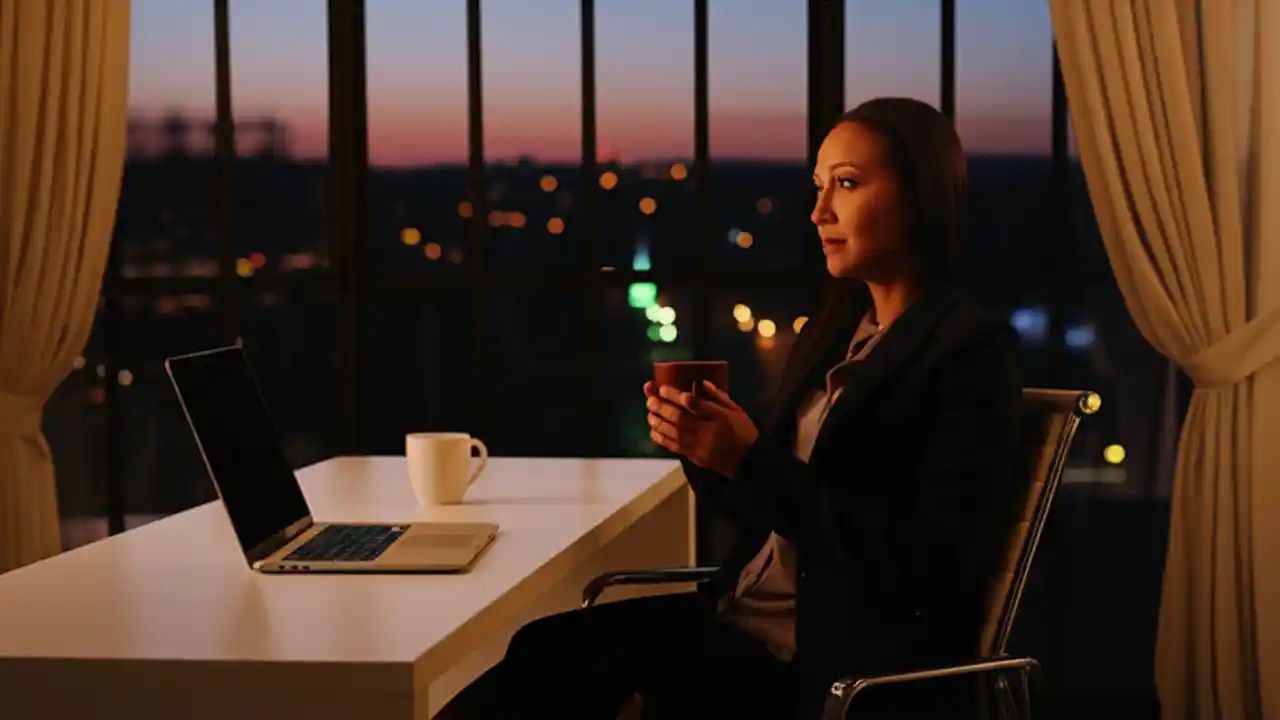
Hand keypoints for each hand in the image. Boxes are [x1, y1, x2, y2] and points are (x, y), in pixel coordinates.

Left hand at [644, 380, 759, 477]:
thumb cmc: (742, 431)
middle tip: (650, 400)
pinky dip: (662, 439)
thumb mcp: (736, 410)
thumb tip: (700, 382)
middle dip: (662, 408)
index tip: (663, 388)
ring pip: (674, 433)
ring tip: (650, 413)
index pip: (696, 404)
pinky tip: (653, 431)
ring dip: (659, 422)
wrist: (749, 461)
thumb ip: (718, 396)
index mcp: (721, 417)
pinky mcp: (696, 457)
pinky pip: (675, 447)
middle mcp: (709, 431)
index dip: (677, 396)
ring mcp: (701, 446)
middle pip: (681, 418)